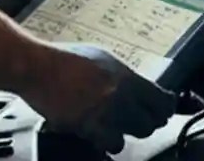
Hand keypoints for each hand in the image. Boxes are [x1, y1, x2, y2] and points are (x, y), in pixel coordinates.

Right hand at [20, 43, 176, 153]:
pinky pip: (110, 144)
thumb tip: (142, 89)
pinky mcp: (87, 128)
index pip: (162, 101)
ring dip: (126, 132)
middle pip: (151, 122)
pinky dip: (108, 141)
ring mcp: (104, 114)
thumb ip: (124, 76)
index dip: (165, 108)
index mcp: (126, 76)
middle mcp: (120, 96)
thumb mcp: (104, 58)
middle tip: (142, 120)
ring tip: (118, 126)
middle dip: (148, 122)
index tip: (165, 109)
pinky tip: (102, 133)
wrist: (38, 68)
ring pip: (132, 136)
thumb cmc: (66, 60)